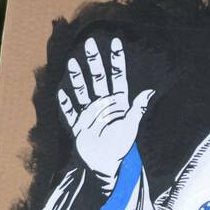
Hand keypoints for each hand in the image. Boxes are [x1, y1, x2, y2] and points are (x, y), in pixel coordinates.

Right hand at [58, 36, 154, 190]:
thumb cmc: (122, 146)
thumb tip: (149, 91)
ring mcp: (89, 113)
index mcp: (119, 103)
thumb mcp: (131, 126)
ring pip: (82, 91)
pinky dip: (65, 103)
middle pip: (98, 79)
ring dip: (78, 77)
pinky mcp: (78, 125)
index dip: (117, 61)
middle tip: (90, 43)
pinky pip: (70, 111)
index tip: (116, 43)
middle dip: (94, 61)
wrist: (107, 166)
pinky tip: (60, 92)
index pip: (118, 77)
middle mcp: (103, 104)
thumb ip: (138, 108)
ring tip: (73, 62)